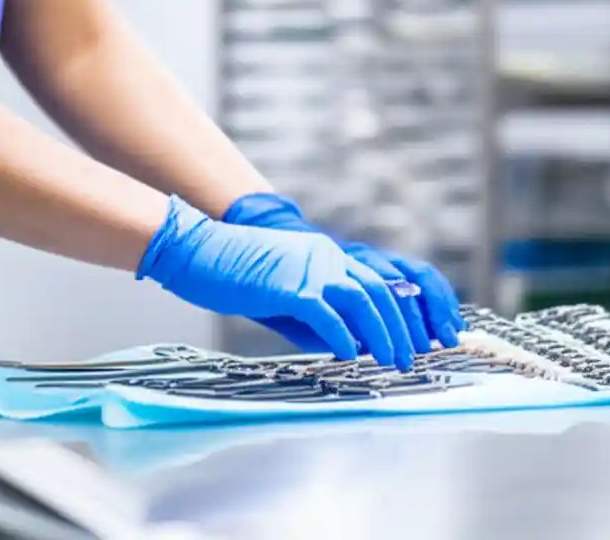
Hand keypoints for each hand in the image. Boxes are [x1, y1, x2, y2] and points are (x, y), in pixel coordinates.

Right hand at [139, 196, 414, 369]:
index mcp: (327, 257)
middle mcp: (326, 258)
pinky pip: (326, 313)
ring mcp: (308, 269)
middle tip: (410, 358)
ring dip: (384, 333)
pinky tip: (352, 354)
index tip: (413, 339)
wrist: (196, 250)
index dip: (401, 312)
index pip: (378, 282)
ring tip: (393, 360)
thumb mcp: (284, 292)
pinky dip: (343, 335)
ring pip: (363, 300)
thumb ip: (315, 314)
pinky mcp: (288, 286)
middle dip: (402, 327)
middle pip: (381, 292)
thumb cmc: (234, 274)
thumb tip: (344, 344)